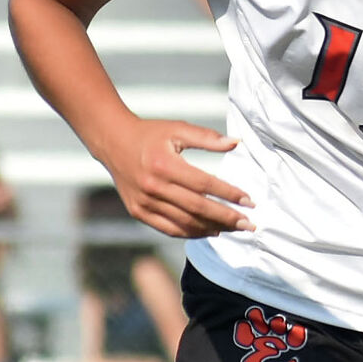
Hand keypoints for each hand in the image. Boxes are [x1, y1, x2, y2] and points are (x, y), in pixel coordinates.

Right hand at [102, 119, 254, 237]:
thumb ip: (207, 137)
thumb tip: (236, 143)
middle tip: (249, 224)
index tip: (250, 201)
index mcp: (164, 165)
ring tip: (235, 228)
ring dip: (213, 228)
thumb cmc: (150, 134)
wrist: (113, 142)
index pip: (204, 184)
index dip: (229, 194)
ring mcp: (144, 202)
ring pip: (185, 222)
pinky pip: (170, 228)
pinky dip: (192, 233)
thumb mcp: (177, 128)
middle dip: (227, 217)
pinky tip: (211, 231)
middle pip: (197, 208)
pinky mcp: (138, 212)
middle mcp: (153, 187)